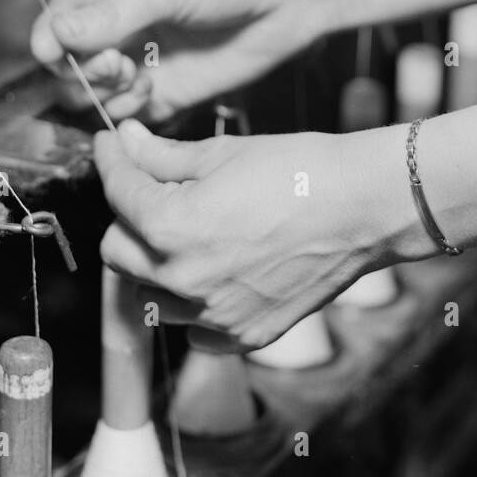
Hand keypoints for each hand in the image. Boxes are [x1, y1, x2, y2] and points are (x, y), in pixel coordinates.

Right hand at [30, 0, 346, 123]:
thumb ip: (114, 13)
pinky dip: (128, 110)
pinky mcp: (162, 92)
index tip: (56, 55)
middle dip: (83, 69)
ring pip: (90, 93)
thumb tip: (57, 33)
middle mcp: (118, 23)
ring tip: (137, 77)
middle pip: (67, 62)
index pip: (57, 17)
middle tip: (118, 64)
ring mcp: (139, 59)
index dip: (50, 40)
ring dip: (104, 93)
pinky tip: (151, 92)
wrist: (287, 1)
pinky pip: (124, 114)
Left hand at [93, 118, 419, 351]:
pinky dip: (195, 302)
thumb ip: (162, 155)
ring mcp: (213, 315)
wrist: (365, 208)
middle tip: (152, 188)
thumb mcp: (222, 152)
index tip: (113, 145)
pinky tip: (216, 270)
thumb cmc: (301, 171)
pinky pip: (194, 328)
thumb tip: (125, 141)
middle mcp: (183, 280)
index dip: (111, 160)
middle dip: (126, 216)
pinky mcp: (243, 335)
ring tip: (188, 231)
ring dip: (156, 263)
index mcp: (171, 227)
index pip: (117, 192)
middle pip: (117, 252)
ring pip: (150, 295)